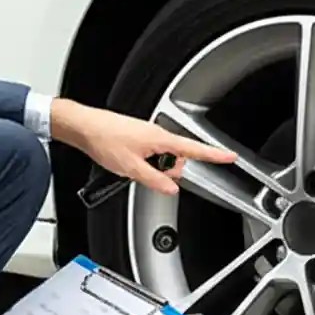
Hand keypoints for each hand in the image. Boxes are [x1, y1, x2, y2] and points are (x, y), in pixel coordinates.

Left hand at [51, 98, 237, 194]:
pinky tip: (126, 162)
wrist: (84, 127)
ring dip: (152, 167)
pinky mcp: (137, 138)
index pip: (194, 149)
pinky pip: (149, 154)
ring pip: (161, 159)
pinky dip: (143, 162)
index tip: (230, 157)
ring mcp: (147, 136)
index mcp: (160, 139)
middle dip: (166, 171)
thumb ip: (155, 180)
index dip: (214, 155)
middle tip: (145, 174)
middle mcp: (156, 135)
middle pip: (175, 160)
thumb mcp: (131, 168)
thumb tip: (171, 187)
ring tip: (130, 166)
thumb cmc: (104, 140)